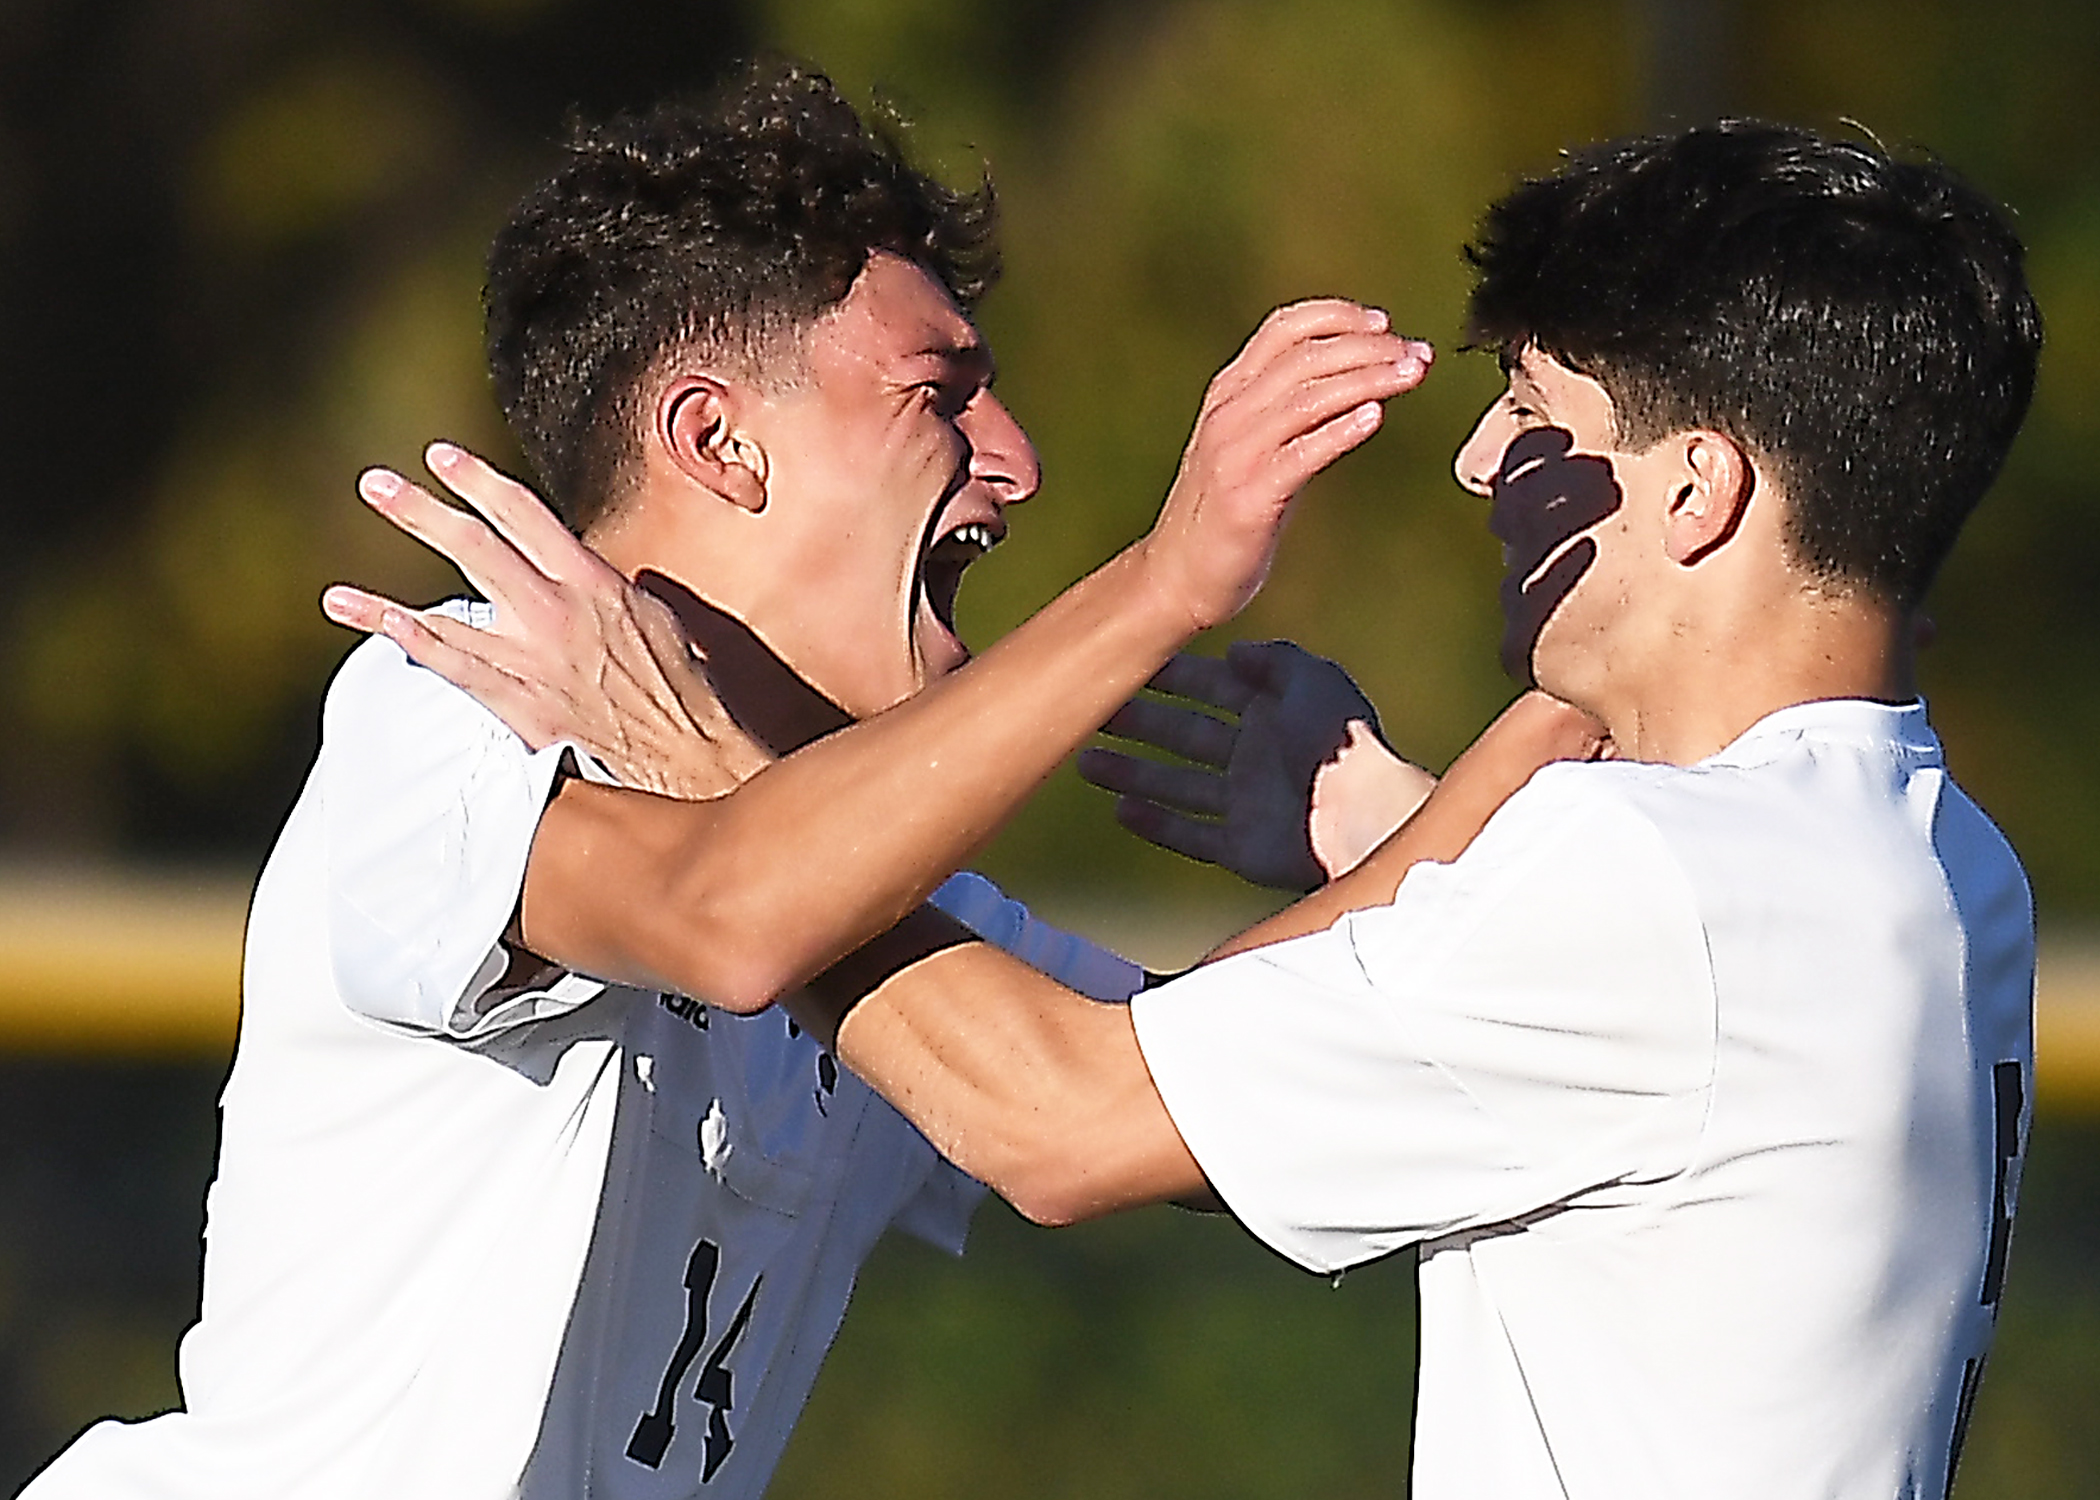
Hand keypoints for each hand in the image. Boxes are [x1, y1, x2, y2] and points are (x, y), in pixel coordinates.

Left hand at [320, 442, 772, 800]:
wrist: (691, 748)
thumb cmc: (683, 680)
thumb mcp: (655, 611)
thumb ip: (607, 583)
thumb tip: (580, 566)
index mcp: (593, 579)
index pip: (524, 513)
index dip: (477, 479)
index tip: (441, 457)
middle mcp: (556, 612)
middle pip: (475, 547)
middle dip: (419, 512)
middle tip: (375, 486)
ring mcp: (533, 661)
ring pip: (445, 621)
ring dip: (383, 606)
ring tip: (335, 599)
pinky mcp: (523, 707)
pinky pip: (456, 674)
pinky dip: (415, 653)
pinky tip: (380, 639)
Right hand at [1076, 641, 1431, 890]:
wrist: (1367, 819)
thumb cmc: (1344, 745)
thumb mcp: (1311, 677)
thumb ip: (1272, 659)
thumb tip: (1232, 649)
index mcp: (1276, 711)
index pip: (1211, 686)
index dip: (1171, 675)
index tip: (1125, 661)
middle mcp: (1258, 755)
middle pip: (1186, 734)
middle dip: (1140, 721)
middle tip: (1092, 710)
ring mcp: (1249, 803)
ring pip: (1178, 784)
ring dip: (1133, 772)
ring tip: (1085, 761)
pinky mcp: (1244, 848)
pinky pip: (1191, 834)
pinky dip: (1156, 824)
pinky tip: (1119, 809)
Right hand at [1135, 301, 1430, 633]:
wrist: (1173, 576)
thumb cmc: (1219, 513)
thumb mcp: (1246, 445)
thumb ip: (1285, 410)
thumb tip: (1355, 384)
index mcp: (1228, 393)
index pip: (1283, 328)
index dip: (1338, 316)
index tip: (1384, 323)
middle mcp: (1229, 414)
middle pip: (1307, 357)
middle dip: (1371, 347)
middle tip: (1417, 353)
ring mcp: (1235, 455)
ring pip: (1310, 397)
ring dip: (1369, 379)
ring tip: (1410, 374)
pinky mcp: (1248, 499)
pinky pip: (1301, 454)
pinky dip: (1340, 430)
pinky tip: (1374, 418)